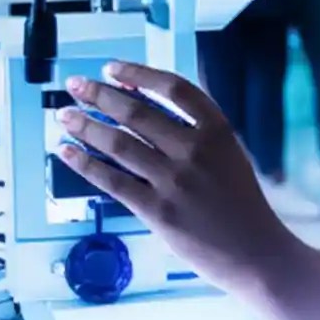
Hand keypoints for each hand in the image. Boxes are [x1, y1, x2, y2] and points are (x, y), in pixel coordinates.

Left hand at [55, 62, 297, 293]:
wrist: (254, 251)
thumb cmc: (242, 203)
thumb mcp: (229, 154)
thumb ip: (196, 133)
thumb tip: (148, 111)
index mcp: (217, 130)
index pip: (174, 89)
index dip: (139, 74)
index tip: (112, 68)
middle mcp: (194, 149)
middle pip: (138, 112)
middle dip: (100, 95)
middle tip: (75, 85)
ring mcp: (174, 180)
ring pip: (119, 144)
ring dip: (86, 126)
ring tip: (65, 115)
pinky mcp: (157, 210)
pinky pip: (112, 180)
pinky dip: (85, 163)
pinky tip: (66, 152)